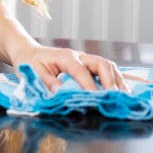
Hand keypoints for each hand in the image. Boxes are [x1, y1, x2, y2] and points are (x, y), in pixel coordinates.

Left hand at [9, 42, 129, 92]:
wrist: (27, 52)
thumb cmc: (30, 63)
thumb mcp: (33, 72)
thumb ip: (47, 82)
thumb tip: (60, 92)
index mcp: (65, 57)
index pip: (81, 71)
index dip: (89, 85)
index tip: (96, 99)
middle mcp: (78, 56)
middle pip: (101, 64)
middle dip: (110, 81)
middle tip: (115, 98)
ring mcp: (84, 59)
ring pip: (107, 65)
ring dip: (117, 80)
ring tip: (124, 97)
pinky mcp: (87, 65)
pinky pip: (106, 70)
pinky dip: (115, 79)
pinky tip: (122, 91)